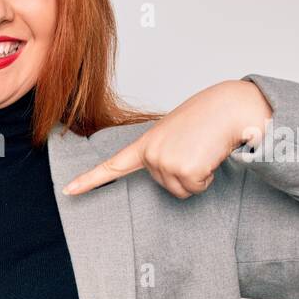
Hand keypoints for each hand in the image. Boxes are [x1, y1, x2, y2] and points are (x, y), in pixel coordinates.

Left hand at [63, 80, 272, 198]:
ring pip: (182, 191)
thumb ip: (165, 150)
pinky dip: (208, 176)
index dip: (89, 181)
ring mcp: (164, 162)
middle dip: (186, 172)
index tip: (68, 192)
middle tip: (196, 147)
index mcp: (146, 144)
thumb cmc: (208, 116)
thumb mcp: (176, 132)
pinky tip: (210, 154)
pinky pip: (196, 188)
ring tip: (203, 150)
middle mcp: (150, 154)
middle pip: (166, 187)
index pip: (112, 165)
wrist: (230, 106)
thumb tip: (174, 168)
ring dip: (198, 175)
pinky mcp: (183, 170)